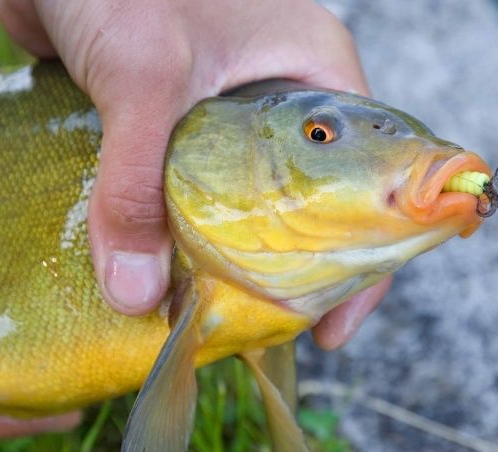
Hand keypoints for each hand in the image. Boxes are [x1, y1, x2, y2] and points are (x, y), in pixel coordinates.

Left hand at [0, 0, 389, 345]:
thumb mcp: (144, 76)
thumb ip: (139, 183)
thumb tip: (135, 292)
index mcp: (309, 73)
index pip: (361, 181)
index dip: (356, 262)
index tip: (329, 330)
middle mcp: (272, 98)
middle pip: (292, 205)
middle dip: (273, 272)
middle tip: (252, 332)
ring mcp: (214, 113)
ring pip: (225, 204)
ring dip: (206, 257)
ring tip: (195, 319)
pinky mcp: (161, 124)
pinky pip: (171, 191)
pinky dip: (159, 231)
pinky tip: (141, 271)